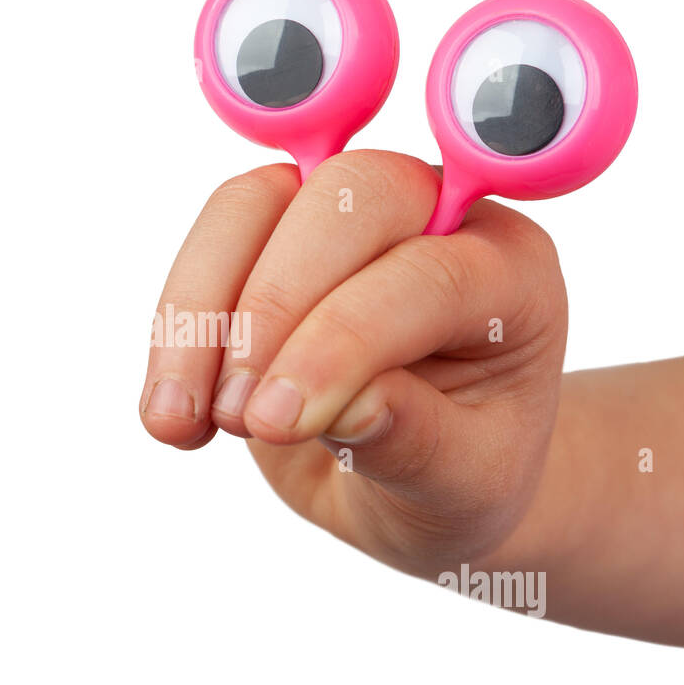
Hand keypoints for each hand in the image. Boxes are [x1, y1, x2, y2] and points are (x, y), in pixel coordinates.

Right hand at [140, 151, 567, 574]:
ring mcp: (350, 213)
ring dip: (199, 310)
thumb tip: (342, 405)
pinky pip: (214, 237)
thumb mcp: (464, 486)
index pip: (426, 276)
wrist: (424, 480)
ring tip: (178, 424)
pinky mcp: (277, 229)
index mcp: (511, 274)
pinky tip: (171, 406)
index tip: (275, 424)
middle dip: (272, 306)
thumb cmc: (461, 477)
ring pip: (255, 203)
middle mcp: (436, 216)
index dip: (342, 341)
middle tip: (236, 420)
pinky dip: (178, 319)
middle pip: (346, 198)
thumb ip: (416, 441)